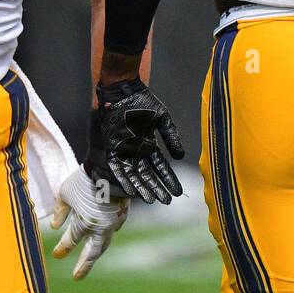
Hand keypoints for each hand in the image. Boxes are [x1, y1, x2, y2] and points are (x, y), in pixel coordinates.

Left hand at [51, 170, 128, 279]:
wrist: (111, 167)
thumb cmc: (83, 179)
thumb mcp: (65, 193)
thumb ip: (60, 212)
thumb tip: (55, 227)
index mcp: (84, 224)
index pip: (70, 242)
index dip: (62, 249)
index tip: (56, 255)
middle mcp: (100, 228)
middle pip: (92, 253)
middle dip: (84, 265)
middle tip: (77, 276)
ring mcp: (113, 223)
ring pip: (104, 243)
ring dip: (96, 252)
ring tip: (89, 259)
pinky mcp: (122, 215)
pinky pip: (113, 229)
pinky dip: (106, 235)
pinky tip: (103, 235)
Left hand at [86, 78, 183, 204]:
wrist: (123, 91)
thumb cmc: (143, 102)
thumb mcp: (162, 119)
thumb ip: (171, 137)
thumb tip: (181, 156)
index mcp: (148, 144)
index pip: (160, 166)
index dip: (169, 179)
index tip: (177, 191)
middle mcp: (136, 151)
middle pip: (148, 174)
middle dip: (157, 187)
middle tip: (166, 201)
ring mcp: (124, 150)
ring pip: (134, 174)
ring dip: (142, 187)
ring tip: (152, 200)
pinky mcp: (112, 147)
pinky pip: (117, 167)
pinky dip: (124, 178)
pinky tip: (131, 189)